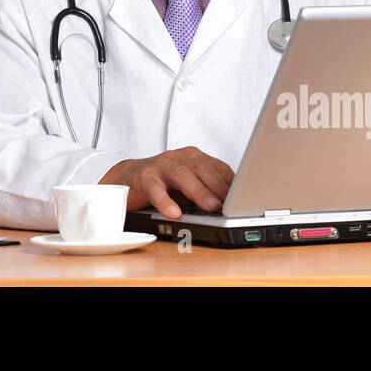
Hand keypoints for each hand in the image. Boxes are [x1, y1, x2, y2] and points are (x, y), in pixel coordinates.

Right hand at [101, 146, 233, 219]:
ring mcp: (160, 166)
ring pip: (182, 175)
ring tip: (211, 207)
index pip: (218, 168)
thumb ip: (207, 190)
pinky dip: (166, 201)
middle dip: (218, 186)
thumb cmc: (164, 184)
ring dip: (199, 191)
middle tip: (230, 205)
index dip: (232, 184)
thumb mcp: (189, 186)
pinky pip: (155, 189)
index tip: (244, 200)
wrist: (126, 178)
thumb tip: (233, 206)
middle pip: (203, 168)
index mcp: (194, 157)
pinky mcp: (143, 178)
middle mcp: (179, 157)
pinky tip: (174, 213)